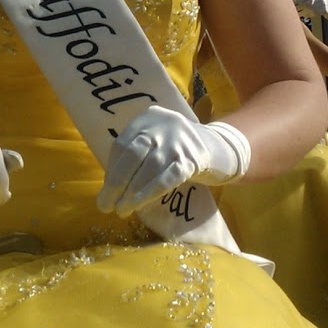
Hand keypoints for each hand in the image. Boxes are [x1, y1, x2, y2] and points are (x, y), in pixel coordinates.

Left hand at [97, 105, 250, 217]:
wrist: (222, 148)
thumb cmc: (180, 150)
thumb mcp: (158, 142)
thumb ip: (136, 155)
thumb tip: (110, 186)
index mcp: (149, 117)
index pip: (122, 144)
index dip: (111, 170)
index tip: (105, 191)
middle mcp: (163, 124)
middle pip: (132, 154)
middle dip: (116, 183)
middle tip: (105, 206)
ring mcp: (179, 140)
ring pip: (149, 168)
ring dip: (131, 192)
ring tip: (121, 210)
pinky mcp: (194, 158)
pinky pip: (167, 178)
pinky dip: (149, 193)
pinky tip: (138, 205)